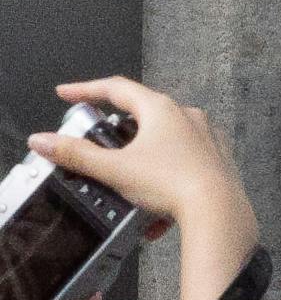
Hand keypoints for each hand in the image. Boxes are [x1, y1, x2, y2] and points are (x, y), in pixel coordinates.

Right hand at [42, 79, 256, 293]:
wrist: (218, 211)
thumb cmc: (173, 184)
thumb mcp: (114, 169)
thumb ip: (75, 155)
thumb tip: (42, 141)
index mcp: (161, 109)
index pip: (116, 88)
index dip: (86, 89)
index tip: (66, 93)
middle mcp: (187, 117)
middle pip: (142, 113)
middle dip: (117, 130)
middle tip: (98, 142)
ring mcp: (205, 137)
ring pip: (164, 142)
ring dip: (142, 160)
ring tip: (127, 184)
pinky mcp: (216, 160)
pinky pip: (182, 164)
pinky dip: (164, 179)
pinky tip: (155, 207)